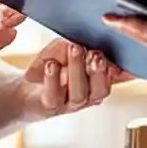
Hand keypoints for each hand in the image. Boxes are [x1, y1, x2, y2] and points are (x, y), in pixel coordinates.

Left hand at [17, 39, 132, 120]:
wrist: (26, 86)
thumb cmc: (51, 66)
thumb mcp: (64, 49)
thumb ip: (76, 45)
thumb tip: (85, 41)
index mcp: (97, 82)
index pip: (114, 79)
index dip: (120, 72)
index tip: (116, 58)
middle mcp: (87, 96)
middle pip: (100, 90)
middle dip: (99, 71)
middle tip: (95, 54)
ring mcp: (69, 103)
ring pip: (79, 93)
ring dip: (78, 69)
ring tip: (75, 49)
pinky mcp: (49, 105)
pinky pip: (54, 96)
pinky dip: (53, 78)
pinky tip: (51, 64)